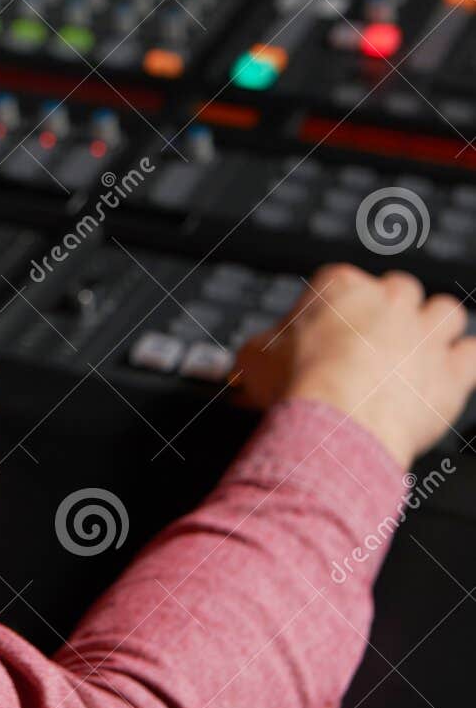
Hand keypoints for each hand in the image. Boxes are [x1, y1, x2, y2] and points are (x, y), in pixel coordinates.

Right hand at [232, 263, 475, 466]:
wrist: (336, 423)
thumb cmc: (296, 387)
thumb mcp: (254, 357)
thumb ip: (262, 347)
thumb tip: (255, 358)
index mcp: (341, 286)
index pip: (343, 284)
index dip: (334, 312)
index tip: (324, 336)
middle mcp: (389, 301)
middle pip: (400, 290)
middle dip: (390, 312)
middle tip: (372, 343)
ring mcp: (425, 335)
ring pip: (446, 311)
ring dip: (435, 327)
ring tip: (418, 350)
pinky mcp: (452, 373)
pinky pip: (471, 354)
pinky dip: (462, 363)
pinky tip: (447, 376)